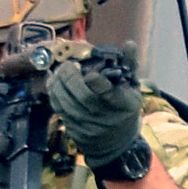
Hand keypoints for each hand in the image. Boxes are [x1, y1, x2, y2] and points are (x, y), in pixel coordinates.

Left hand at [47, 52, 143, 166]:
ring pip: (67, 104)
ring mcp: (89, 127)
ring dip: (58, 85)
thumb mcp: (133, 90)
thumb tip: (129, 43)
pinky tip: (54, 84)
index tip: (89, 73)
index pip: (110, 94)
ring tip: (58, 72)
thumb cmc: (125, 110)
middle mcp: (106, 118)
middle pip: (83, 97)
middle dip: (71, 77)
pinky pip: (60, 111)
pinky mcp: (75, 132)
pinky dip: (54, 95)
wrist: (118, 145)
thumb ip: (129, 66)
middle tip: (68, 65)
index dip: (97, 83)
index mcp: (124, 105)